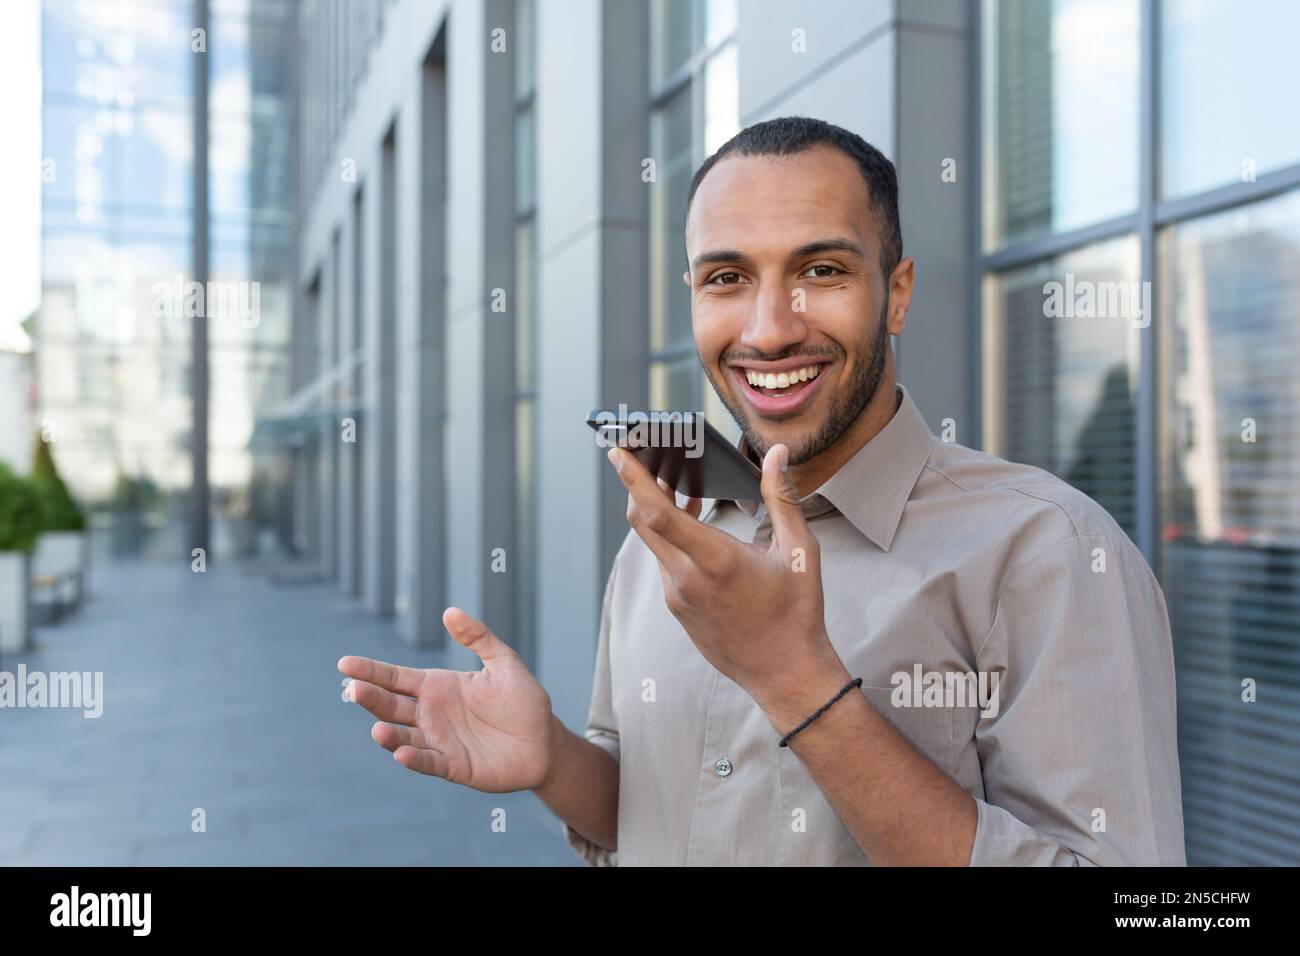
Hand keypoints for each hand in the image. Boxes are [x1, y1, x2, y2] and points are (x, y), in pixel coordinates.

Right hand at [338, 608, 554, 792]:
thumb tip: (450, 611)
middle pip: (391, 706)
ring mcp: (439, 741)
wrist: (545, 741)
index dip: (370, 671)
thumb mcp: (504, 662)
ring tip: (377, 729)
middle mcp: (430, 714)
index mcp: (437, 686)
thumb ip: (478, 638)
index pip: (395, 678)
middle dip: (370, 699)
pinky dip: (414, 759)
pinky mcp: (453, 766)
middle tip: (353, 690)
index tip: (344, 664)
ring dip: (388, 734)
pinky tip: (403, 753)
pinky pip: (428, 762)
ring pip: (403, 736)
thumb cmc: (523, 700)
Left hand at [609, 444, 846, 708]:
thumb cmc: (797, 613)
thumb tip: (777, 455)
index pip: (658, 513)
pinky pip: (665, 564)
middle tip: (643, 455)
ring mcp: (678, 597)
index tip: (617, 451)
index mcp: (715, 561)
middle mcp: (687, 579)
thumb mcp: (800, 551)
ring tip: (677, 483)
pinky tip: (692, 526)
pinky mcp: (678, 609)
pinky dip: (670, 538)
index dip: (632, 479)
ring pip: (653, 543)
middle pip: (643, 522)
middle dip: (637, 485)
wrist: (786, 675)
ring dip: (658, 512)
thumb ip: (782, 498)